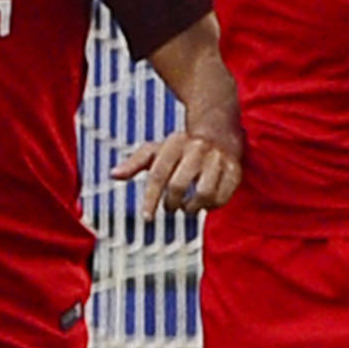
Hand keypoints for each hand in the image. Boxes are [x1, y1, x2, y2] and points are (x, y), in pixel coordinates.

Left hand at [111, 118, 240, 212]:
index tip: (146, 217)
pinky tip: (205, 205)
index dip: (151, 198)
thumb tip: (114, 174)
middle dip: (171, 203)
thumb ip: (135, 163)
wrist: (219, 130)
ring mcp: (218, 158)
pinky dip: (212, 207)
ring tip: (188, 207)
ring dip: (192, 207)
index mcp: (174, 143)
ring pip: (204, 194)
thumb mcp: (157, 150)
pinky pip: (222, 197)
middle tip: (170, 208)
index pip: (158, 174)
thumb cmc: (181, 146)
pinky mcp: (235, 169)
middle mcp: (197, 148)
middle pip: (179, 185)